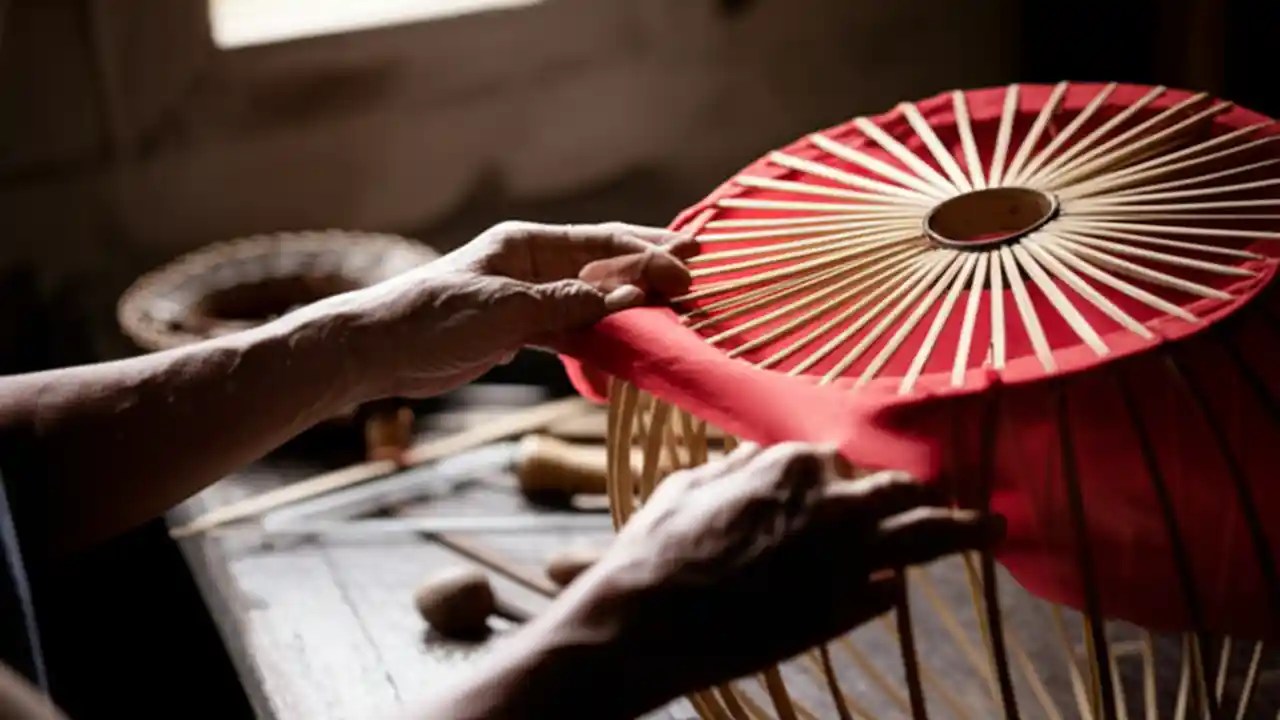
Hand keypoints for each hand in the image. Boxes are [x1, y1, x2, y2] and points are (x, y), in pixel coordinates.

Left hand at [336, 221, 694, 398]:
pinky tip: (630, 340)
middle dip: (650, 265)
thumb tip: (627, 301)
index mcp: (527, 243)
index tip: (686, 274)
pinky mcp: (519, 332)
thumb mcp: (505, 309)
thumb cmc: (433, 317)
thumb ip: (567, 305)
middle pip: (603, 263)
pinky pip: (574, 329)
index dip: (647, 258)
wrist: (377, 349)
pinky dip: (603, 335)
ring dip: (631, 304)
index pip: (600, 244)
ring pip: (593, 299)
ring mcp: (528, 298)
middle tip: (699, 265)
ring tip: (677, 305)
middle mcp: (533, 264)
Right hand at [540, 442, 1003, 713]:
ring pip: (927, 534)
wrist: (649, 623)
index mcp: (792, 464)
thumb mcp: (690, 488)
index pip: (841, 457)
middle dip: (919, 491)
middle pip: (901, 488)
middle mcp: (832, 504)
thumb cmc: (657, 548)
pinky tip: (891, 587)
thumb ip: (735, 469)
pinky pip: (888, 589)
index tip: (852, 479)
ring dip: (964, 527)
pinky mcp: (844, 609)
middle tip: (938, 496)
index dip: (842, 473)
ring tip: (995, 526)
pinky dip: (888, 584)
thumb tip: (757, 459)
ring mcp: (846, 559)